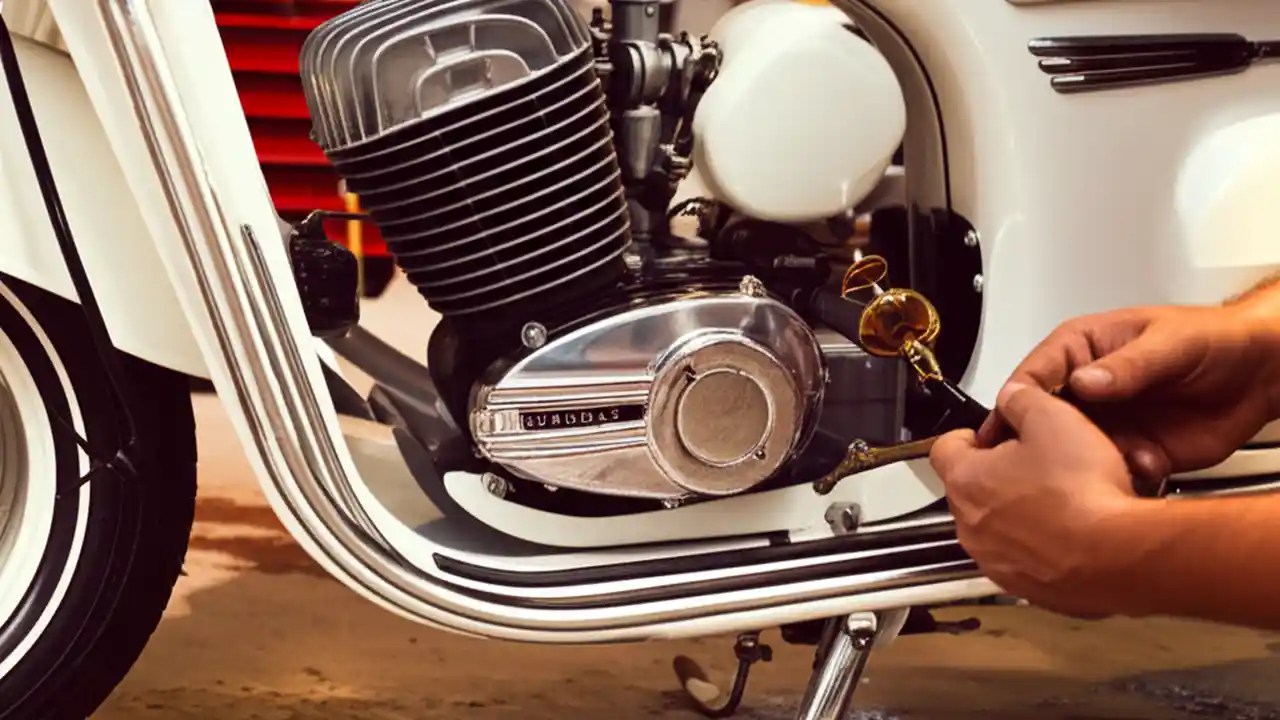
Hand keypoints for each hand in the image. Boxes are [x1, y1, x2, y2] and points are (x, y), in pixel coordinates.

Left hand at [932, 385, 1145, 618]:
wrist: (1118, 556)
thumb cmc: (1081, 491)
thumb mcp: (1052, 418)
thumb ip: (1022, 400)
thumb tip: (1013, 397)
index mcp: (966, 480)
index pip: (944, 448)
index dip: (969, 435)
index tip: (991, 433)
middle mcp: (969, 526)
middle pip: (971, 488)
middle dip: (998, 473)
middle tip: (1036, 461)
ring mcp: (994, 561)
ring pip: (996, 526)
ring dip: (1019, 512)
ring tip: (1060, 498)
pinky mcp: (1025, 587)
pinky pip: (1024, 560)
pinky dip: (1041, 546)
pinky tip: (1072, 533)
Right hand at [978, 305, 1279, 483]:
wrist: (1263, 375)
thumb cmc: (1215, 339)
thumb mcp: (1170, 342)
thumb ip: (1128, 364)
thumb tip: (1084, 382)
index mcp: (1082, 350)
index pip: (1033, 376)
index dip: (1017, 402)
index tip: (1012, 425)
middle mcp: (1087, 389)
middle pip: (1042, 420)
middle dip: (1042, 442)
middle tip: (1049, 457)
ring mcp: (1107, 422)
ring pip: (1071, 452)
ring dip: (1083, 465)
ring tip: (1106, 463)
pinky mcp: (1131, 451)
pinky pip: (1108, 472)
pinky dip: (1120, 477)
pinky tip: (1143, 466)